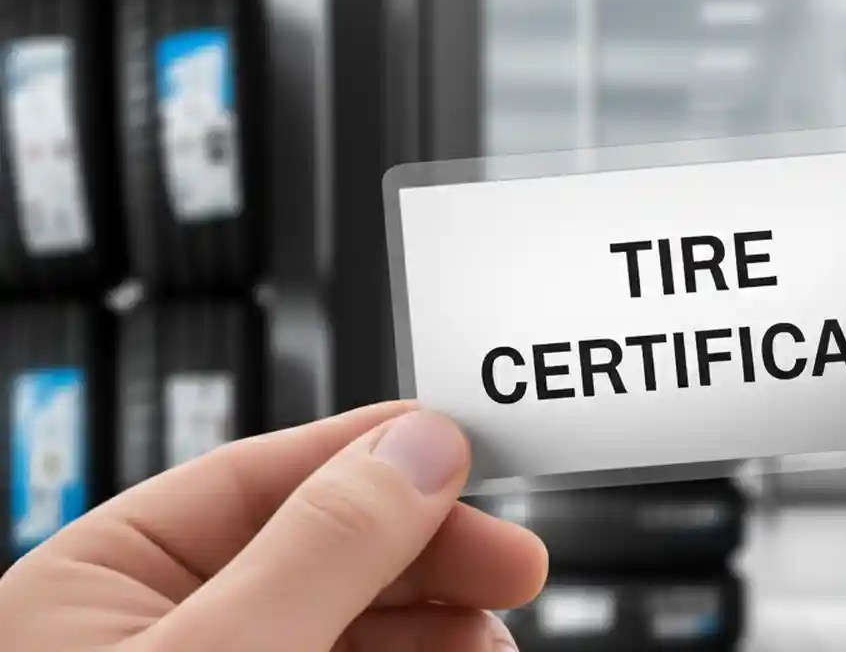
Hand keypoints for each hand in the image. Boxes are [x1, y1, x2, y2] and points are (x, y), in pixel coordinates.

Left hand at [0, 401, 547, 650]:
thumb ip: (321, 547)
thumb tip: (418, 445)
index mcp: (98, 583)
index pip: (260, 475)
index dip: (377, 453)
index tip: (469, 448)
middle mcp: (154, 633)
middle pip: (320, 551)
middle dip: (428, 552)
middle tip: (514, 560)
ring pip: (348, 623)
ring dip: (436, 621)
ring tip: (493, 634)